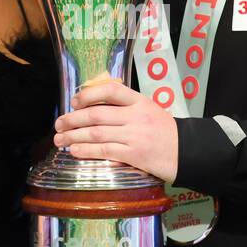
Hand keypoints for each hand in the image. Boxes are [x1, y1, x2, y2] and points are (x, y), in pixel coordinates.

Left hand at [54, 79, 178, 182]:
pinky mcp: (134, 155)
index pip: (110, 91)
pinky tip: (75, 151)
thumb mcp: (149, 111)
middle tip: (58, 124)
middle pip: (96, 114)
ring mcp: (135, 136)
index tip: (74, 102)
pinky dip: (86, 150)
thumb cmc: (165, 132)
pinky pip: (105, 151)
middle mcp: (136, 116)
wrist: (188, 152)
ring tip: (59, 140)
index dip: (88, 95)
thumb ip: (126, 108)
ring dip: (73, 137)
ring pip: (96, 133)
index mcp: (139, 101)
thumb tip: (94, 109)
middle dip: (72, 119)